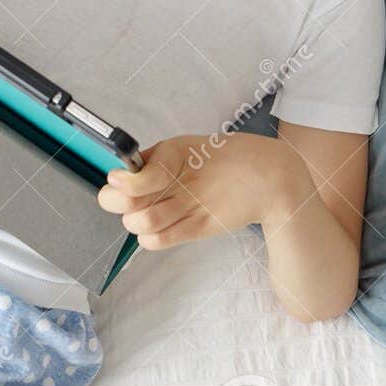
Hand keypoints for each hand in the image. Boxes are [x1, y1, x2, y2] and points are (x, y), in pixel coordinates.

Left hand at [95, 133, 305, 250]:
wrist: (269, 176)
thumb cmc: (225, 159)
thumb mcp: (189, 145)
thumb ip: (155, 159)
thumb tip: (122, 171)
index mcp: (176, 151)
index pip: (137, 174)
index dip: (119, 181)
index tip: (116, 180)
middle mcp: (183, 179)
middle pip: (132, 200)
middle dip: (117, 203)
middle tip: (122, 200)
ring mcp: (193, 205)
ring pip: (143, 223)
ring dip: (132, 222)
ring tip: (139, 215)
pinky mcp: (201, 227)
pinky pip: (161, 240)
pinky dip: (147, 238)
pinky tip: (153, 229)